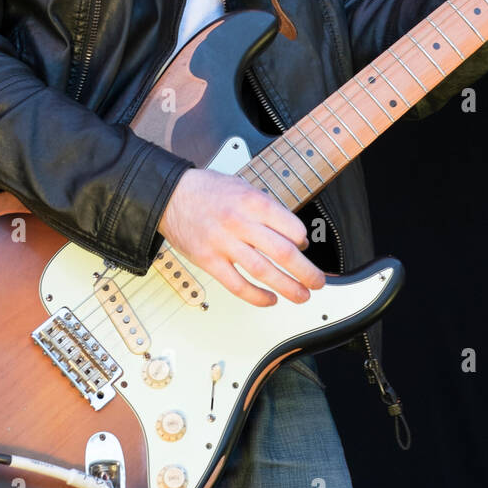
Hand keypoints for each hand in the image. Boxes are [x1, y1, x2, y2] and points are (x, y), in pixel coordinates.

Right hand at [156, 168, 324, 306]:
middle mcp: (240, 223)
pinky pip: (237, 285)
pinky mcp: (209, 261)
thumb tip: (295, 237)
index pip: (290, 227)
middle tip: (318, 282)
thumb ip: (268, 209)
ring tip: (302, 295)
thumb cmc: (208, 191)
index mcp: (252, 202)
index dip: (303, 241)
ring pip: (263, 272)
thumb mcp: (243, 187)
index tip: (305, 247)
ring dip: (287, 287)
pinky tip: (270, 300)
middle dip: (305, 271)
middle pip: (282, 252)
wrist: (170, 196)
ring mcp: (224, 244)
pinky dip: (256, 296)